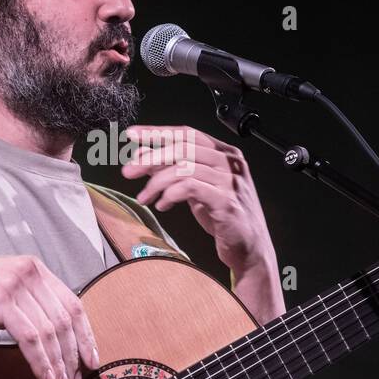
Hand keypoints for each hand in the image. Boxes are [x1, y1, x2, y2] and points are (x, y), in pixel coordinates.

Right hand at [0, 256, 98, 378]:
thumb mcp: (4, 293)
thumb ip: (31, 306)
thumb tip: (58, 338)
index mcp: (34, 268)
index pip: (73, 303)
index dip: (85, 335)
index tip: (91, 361)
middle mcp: (29, 271)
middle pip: (65, 319)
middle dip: (73, 355)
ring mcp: (14, 284)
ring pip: (49, 330)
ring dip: (58, 363)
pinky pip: (29, 337)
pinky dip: (40, 360)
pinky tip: (44, 377)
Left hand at [120, 125, 275, 276]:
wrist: (249, 246)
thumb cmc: (223, 215)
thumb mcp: (197, 187)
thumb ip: (175, 170)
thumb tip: (143, 156)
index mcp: (225, 153)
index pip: (187, 133)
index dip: (158, 132)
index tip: (133, 134)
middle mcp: (230, 162)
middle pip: (183, 147)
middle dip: (151, 157)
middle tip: (129, 170)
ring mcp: (230, 181)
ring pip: (184, 167)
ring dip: (157, 182)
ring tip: (144, 196)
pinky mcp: (227, 202)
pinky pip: (191, 188)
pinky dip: (170, 194)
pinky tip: (162, 205)